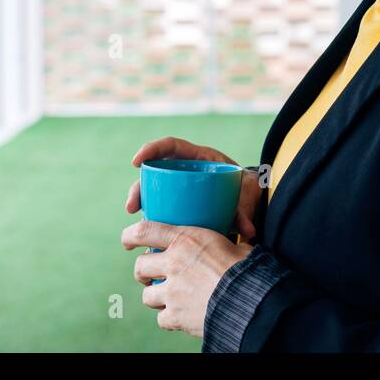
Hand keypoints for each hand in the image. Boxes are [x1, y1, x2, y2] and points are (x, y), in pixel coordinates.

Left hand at [122, 219, 252, 337]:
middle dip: (143, 273)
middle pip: (140, 266)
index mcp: (185, 239)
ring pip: (147, 295)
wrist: (250, 301)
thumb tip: (238, 242)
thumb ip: (223, 244)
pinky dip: (169, 318)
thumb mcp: (234, 245)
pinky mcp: (175, 315)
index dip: (130, 235)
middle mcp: (173, 263)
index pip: (144, 231)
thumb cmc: (248, 270)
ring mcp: (172, 291)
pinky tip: (182, 315)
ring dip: (156, 297)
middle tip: (152, 276)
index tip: (128, 241)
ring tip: (170, 298)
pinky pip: (161, 319)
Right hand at [124, 136, 263, 240]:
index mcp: (200, 157)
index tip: (137, 161)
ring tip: (133, 221)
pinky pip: (160, 205)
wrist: (248, 198)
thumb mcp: (244, 196)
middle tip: (132, 206)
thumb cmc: (244, 189)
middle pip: (155, 172)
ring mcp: (179, 186)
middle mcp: (185, 169)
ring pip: (153, 190)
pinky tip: (144, 233)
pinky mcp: (177, 202)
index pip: (171, 146)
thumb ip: (243, 211)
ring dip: (140, 202)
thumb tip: (248, 230)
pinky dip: (151, 217)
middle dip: (139, 187)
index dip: (152, 149)